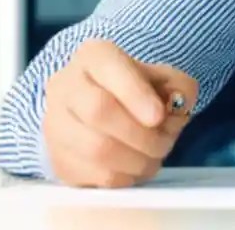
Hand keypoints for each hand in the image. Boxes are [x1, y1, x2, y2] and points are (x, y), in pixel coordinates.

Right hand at [43, 39, 198, 187]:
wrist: (99, 111)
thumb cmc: (136, 91)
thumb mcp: (163, 78)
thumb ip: (179, 86)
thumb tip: (177, 104)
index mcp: (93, 56)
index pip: (109, 69)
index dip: (136, 95)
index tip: (158, 117)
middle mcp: (65, 86)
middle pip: (99, 111)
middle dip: (141, 134)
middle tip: (163, 144)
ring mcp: (55, 125)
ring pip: (95, 149)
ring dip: (135, 161)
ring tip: (153, 158)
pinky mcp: (57, 160)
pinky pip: (92, 175)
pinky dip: (123, 177)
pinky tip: (135, 168)